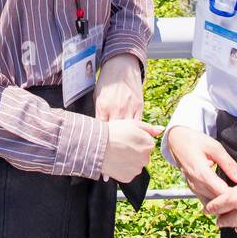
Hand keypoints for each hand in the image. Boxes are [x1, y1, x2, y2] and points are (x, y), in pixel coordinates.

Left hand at [95, 54, 143, 180]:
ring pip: (130, 134)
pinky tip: (141, 148)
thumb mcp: (98, 97)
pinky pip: (141, 125)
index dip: (100, 150)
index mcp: (103, 108)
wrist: (122, 65)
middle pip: (116, 137)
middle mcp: (117, 110)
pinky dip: (141, 136)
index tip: (99, 166)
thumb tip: (95, 131)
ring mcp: (130, 109)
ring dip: (129, 149)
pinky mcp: (139, 107)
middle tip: (110, 172)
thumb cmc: (107, 82)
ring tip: (127, 165)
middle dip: (114, 155)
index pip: (102, 133)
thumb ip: (98, 115)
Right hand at [101, 119, 162, 182]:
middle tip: (121, 146)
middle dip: (134, 152)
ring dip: (128, 161)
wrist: (97, 145)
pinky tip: (115, 161)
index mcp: (149, 145)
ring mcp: (137, 170)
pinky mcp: (128, 178)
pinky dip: (122, 169)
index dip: (136, 141)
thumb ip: (149, 128)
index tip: (127, 138)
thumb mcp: (133, 124)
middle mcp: (146, 159)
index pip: (147, 145)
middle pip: (142, 156)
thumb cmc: (114, 131)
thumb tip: (162, 130)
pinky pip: (127, 173)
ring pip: (135, 165)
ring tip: (116, 153)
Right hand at [164, 125, 236, 209]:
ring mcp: (193, 189)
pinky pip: (207, 200)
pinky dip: (216, 200)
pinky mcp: (193, 190)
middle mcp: (196, 185)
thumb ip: (229, 164)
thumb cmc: (195, 141)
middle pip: (218, 202)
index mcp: (202, 174)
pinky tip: (226, 196)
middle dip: (232, 201)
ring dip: (224, 203)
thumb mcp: (215, 148)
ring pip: (212, 204)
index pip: (222, 194)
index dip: (236, 196)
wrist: (176, 141)